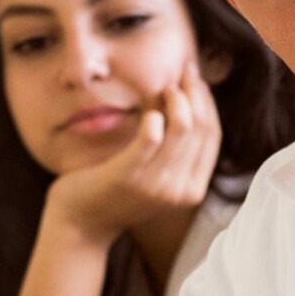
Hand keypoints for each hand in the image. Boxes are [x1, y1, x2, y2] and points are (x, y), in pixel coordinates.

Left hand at [43, 63, 221, 246]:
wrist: (82, 224)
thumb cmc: (118, 192)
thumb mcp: (157, 175)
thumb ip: (175, 149)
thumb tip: (189, 99)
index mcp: (192, 190)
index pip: (212, 135)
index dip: (208, 102)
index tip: (196, 79)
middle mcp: (180, 190)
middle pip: (201, 128)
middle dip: (196, 93)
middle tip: (183, 71)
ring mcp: (155, 185)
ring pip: (182, 128)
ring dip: (176, 99)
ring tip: (165, 87)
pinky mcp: (128, 176)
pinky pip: (150, 138)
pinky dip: (153, 118)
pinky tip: (148, 112)